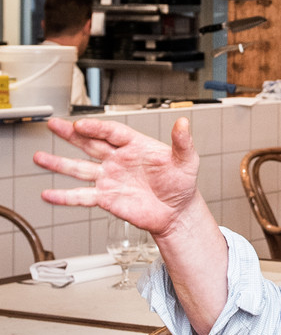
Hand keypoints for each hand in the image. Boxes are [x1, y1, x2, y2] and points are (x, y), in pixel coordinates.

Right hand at [34, 116, 201, 237]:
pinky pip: (82, 196)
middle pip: (89, 144)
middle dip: (70, 135)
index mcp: (135, 146)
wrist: (176, 212)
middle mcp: (117, 160)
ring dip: (59, 164)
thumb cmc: (181, 184)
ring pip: (79, 169)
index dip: (96, 128)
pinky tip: (49, 195)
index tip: (81, 125)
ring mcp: (109, 179)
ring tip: (39, 158)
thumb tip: (184, 122)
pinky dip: (65, 197)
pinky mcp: (106, 198)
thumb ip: (183, 142)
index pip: (111, 133)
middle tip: (53, 125)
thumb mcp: (187, 161)